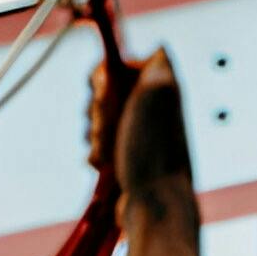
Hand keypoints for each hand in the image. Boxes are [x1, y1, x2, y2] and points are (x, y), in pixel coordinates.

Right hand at [89, 46, 192, 211]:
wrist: (155, 205)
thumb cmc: (154, 153)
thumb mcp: (157, 95)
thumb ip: (156, 65)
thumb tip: (160, 50)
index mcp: (161, 86)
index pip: (116, 63)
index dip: (103, 79)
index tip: (106, 96)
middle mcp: (152, 104)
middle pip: (104, 92)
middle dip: (97, 113)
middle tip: (107, 132)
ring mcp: (139, 131)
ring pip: (98, 119)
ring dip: (95, 136)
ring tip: (108, 155)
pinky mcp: (128, 155)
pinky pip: (100, 143)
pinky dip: (97, 153)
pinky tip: (104, 166)